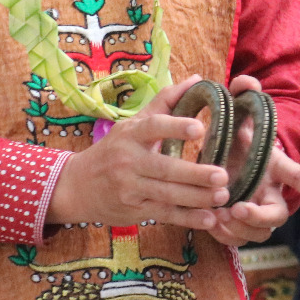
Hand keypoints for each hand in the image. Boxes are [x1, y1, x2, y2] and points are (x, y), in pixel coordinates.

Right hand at [45, 77, 229, 229]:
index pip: (154, 127)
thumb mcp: (134, 123)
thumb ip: (167, 101)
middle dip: (194, 174)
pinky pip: (164, 214)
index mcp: (132, 134)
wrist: (77, 185)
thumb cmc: (115, 149)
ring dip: (196, 197)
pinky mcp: (134, 210)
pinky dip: (187, 218)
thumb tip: (198, 79)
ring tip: (223, 196)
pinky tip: (209, 220)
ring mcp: (130, 187)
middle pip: (164, 168)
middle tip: (222, 175)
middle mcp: (128, 160)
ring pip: (167, 194)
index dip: (175, 127)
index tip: (199, 128)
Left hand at [208, 75, 299, 246]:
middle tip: (238, 207)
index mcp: (274, 166)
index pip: (298, 175)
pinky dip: (225, 236)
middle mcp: (269, 193)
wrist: (221, 160)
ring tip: (217, 216)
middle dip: (260, 215)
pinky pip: (238, 240)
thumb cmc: (235, 138)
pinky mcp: (238, 226)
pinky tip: (210, 223)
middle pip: (279, 214)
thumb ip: (243, 96)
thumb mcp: (238, 116)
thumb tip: (247, 81)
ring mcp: (256, 211)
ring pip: (259, 232)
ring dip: (239, 227)